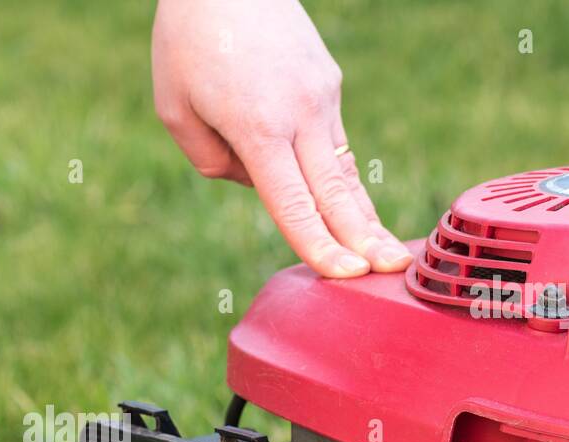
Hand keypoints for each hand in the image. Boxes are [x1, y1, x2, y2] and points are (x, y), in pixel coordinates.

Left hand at [152, 0, 411, 277]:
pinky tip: (352, 213)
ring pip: (342, 169)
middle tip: (392, 271)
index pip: (294, 203)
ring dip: (362, 215)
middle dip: (364, 237)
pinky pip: (331, 142)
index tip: (347, 274)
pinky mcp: (326, 81)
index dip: (319, 244)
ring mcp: (321, 94)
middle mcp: (300, 112)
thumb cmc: (188, 40)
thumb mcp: (175, 110)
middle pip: (336, 191)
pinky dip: (337, 179)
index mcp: (259, 126)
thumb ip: (212, 162)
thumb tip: (257, 184)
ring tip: (388, 255)